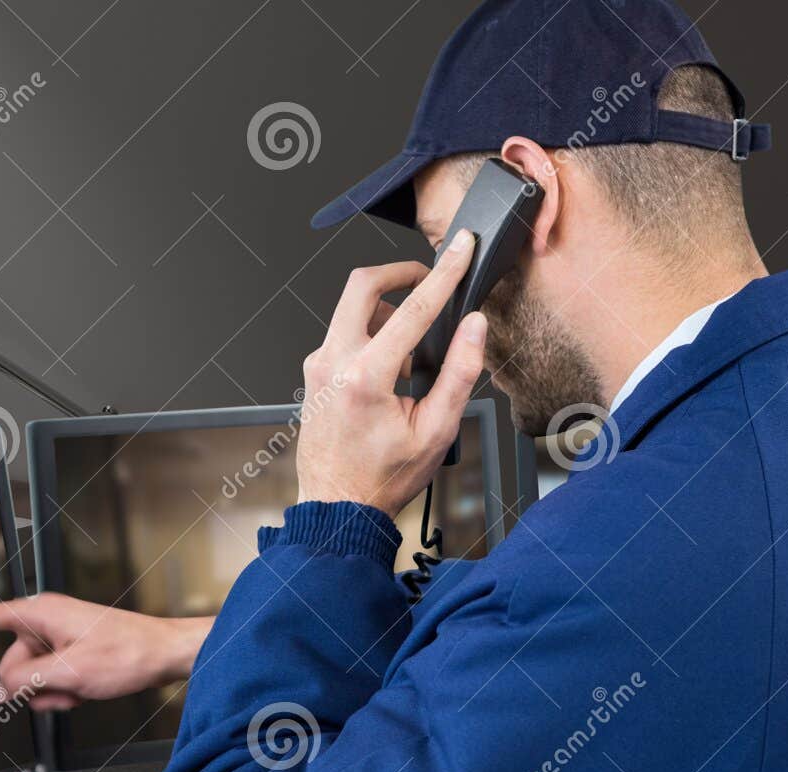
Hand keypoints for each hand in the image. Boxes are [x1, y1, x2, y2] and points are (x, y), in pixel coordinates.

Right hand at [0, 593, 212, 711]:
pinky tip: (84, 692)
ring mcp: (57, 638)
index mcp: (39, 613)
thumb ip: (25, 681)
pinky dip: (62, 692)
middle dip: (30, 685)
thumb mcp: (70, 673)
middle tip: (65, 687)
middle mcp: (44, 621)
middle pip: (8, 665)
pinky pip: (47, 681)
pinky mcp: (68, 653)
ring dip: (49, 693)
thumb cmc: (129, 654)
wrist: (165, 656)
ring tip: (81, 689)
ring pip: (28, 679)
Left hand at [296, 229, 487, 516]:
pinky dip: (373, 337)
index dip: (444, 274)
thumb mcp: (436, 431)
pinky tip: (392, 373)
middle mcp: (332, 363)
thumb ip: (459, 373)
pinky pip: (344, 334)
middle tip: (429, 278)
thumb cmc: (382, 478)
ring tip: (414, 357)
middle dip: (400, 274)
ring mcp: (317, 366)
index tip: (461, 248)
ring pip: (351, 310)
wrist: (337, 507)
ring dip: (387, 314)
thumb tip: (473, 328)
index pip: (412, 309)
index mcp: (365, 377)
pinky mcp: (314, 372)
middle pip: (362, 286)